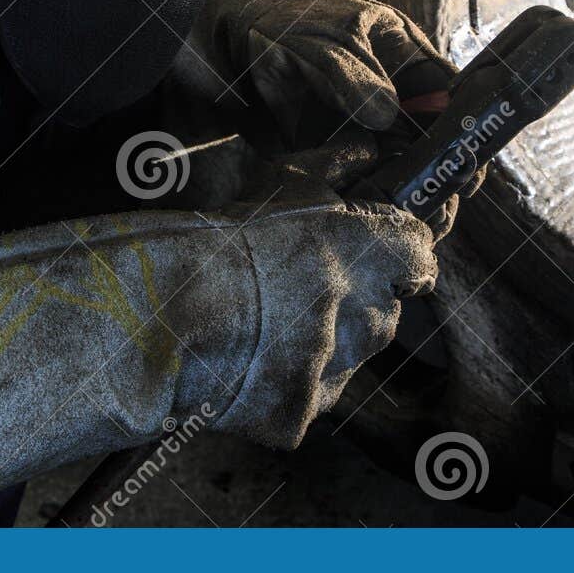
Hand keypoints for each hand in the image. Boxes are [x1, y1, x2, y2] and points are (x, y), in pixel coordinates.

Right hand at [0, 174, 435, 496]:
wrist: (150, 314)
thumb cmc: (212, 237)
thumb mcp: (279, 182)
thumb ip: (336, 168)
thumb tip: (371, 154)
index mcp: (368, 251)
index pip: (423, 253)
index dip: (403, 253)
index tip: (386, 254)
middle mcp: (365, 313)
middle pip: (385, 309)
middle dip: (354, 300)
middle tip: (301, 289)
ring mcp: (335, 371)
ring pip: (349, 356)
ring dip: (324, 343)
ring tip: (264, 324)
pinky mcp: (303, 417)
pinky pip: (308, 399)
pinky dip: (286, 386)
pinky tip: (246, 361)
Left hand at [174, 0, 482, 238]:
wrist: (209, 37)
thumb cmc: (273, 20)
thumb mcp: (323, 40)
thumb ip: (354, 78)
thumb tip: (386, 117)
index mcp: (399, 53)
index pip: (449, 95)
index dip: (464, 129)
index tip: (467, 164)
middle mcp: (385, 92)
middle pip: (428, 141)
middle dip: (440, 174)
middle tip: (445, 205)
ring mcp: (355, 124)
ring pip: (396, 168)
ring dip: (408, 196)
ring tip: (418, 223)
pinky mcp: (326, 151)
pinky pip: (356, 182)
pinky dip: (366, 201)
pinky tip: (373, 220)